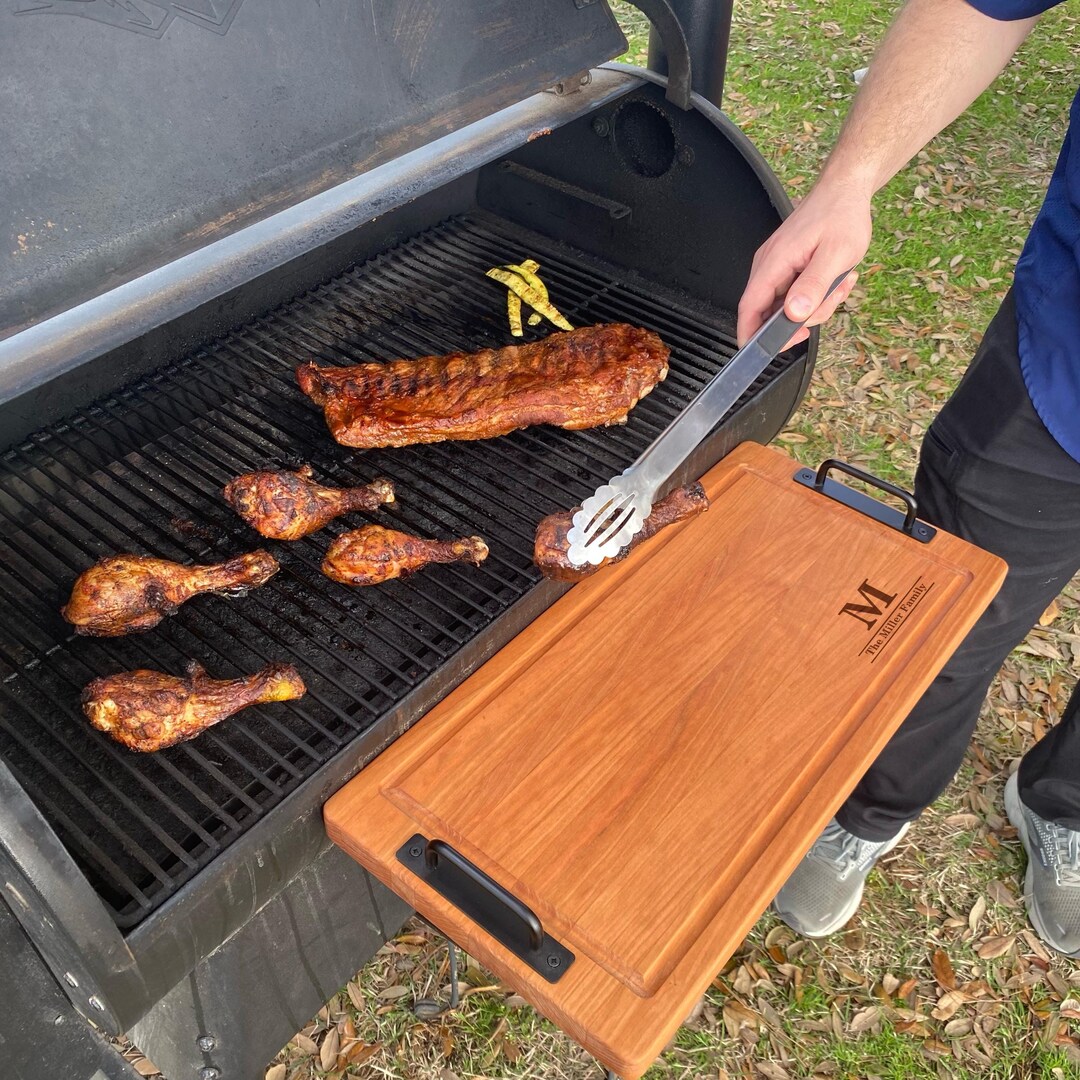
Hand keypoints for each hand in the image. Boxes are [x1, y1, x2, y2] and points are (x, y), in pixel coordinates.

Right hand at [736, 177, 872, 347]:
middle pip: (771, 312)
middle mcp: (769, 267)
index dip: (751, 335)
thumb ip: (814, 285)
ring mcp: (778, 268)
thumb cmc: (841, 216)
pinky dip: (818, 294)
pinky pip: (797, 294)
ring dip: (818, 303)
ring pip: (789, 306)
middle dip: (803, 317)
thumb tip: (794, 313)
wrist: (846, 190)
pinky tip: (835, 278)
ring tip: (839, 282)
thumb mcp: (836, 254)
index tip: (762, 354)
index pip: (750, 307)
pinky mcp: (789, 268)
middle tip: (831, 300)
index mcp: (774, 263)